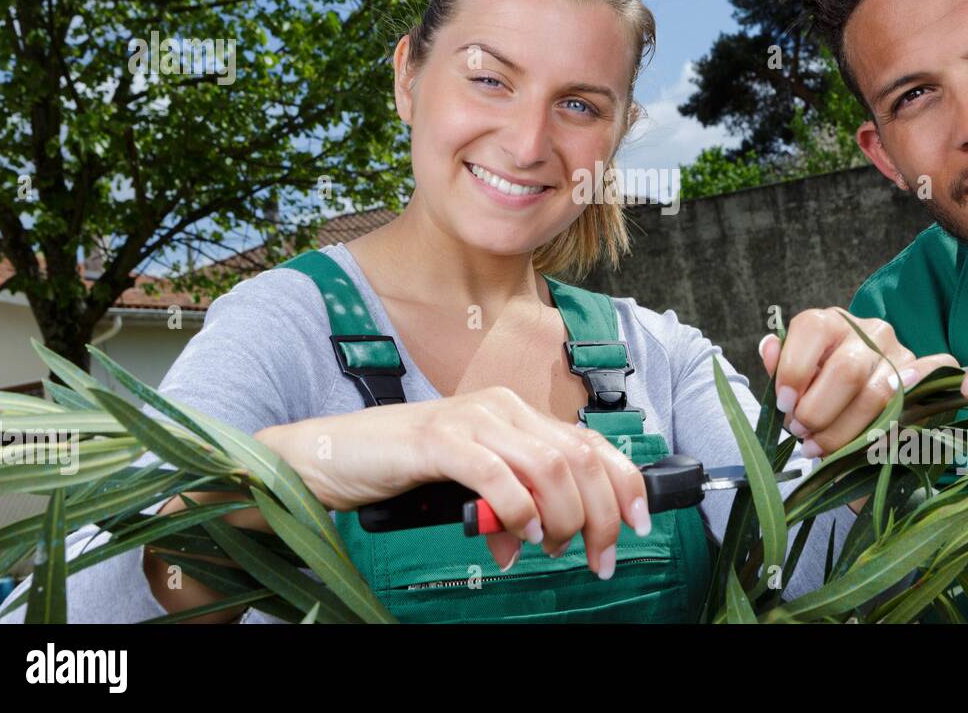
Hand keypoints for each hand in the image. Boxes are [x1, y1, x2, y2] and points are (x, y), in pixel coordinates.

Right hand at [259, 386, 649, 576]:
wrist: (329, 454)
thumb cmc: (400, 468)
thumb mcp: (467, 486)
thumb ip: (505, 507)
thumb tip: (528, 543)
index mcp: (514, 413)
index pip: (590, 442)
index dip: (624, 484)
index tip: (638, 525)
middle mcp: (501, 409)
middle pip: (580, 457)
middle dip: (601, 514)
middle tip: (597, 557)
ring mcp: (471, 420)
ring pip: (550, 466)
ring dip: (563, 518)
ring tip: (552, 548)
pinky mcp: (438, 440)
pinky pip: (497, 476)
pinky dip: (517, 510)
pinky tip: (517, 536)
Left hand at [759, 308, 957, 457]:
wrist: (862, 390)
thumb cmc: (819, 384)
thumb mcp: (795, 375)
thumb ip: (779, 364)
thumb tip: (768, 346)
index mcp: (829, 322)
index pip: (811, 330)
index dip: (793, 372)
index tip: (784, 405)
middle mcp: (869, 330)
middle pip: (847, 370)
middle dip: (818, 412)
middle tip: (802, 433)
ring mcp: (900, 351)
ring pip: (878, 396)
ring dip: (845, 431)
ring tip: (821, 448)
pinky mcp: (926, 372)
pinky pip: (929, 382)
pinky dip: (906, 414)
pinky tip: (875, 443)